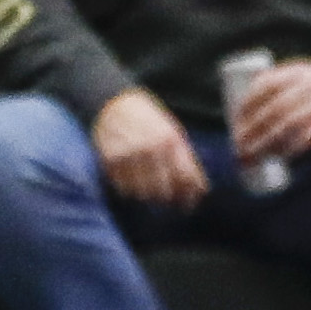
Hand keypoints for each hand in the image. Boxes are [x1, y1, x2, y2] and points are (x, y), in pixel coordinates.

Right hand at [92, 85, 208, 205]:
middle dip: (166, 198)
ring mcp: (129, 155)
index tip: (188, 205)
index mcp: (170, 140)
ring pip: (141, 194)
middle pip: (162, 191)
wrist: (113, 104)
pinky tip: (130, 177)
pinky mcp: (110, 160)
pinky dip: (128, 188)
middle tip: (164, 196)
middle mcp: (150, 149)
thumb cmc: (149, 120)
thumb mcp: (173, 133)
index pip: (184, 178)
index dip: (188, 196)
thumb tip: (200, 191)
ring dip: (146, 194)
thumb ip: (186, 161)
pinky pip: (123, 188)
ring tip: (146, 184)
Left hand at [230, 59, 310, 162]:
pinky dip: (293, 149)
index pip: (266, 85)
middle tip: (239, 146)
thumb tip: (236, 113)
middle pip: (276, 109)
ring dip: (269, 142)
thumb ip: (271, 87)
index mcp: (296, 72)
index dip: (248, 104)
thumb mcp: (295, 78)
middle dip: (254, 130)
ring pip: (290, 124)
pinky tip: (280, 157)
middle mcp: (309, 86)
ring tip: (254, 156)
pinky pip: (309, 138)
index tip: (235, 121)